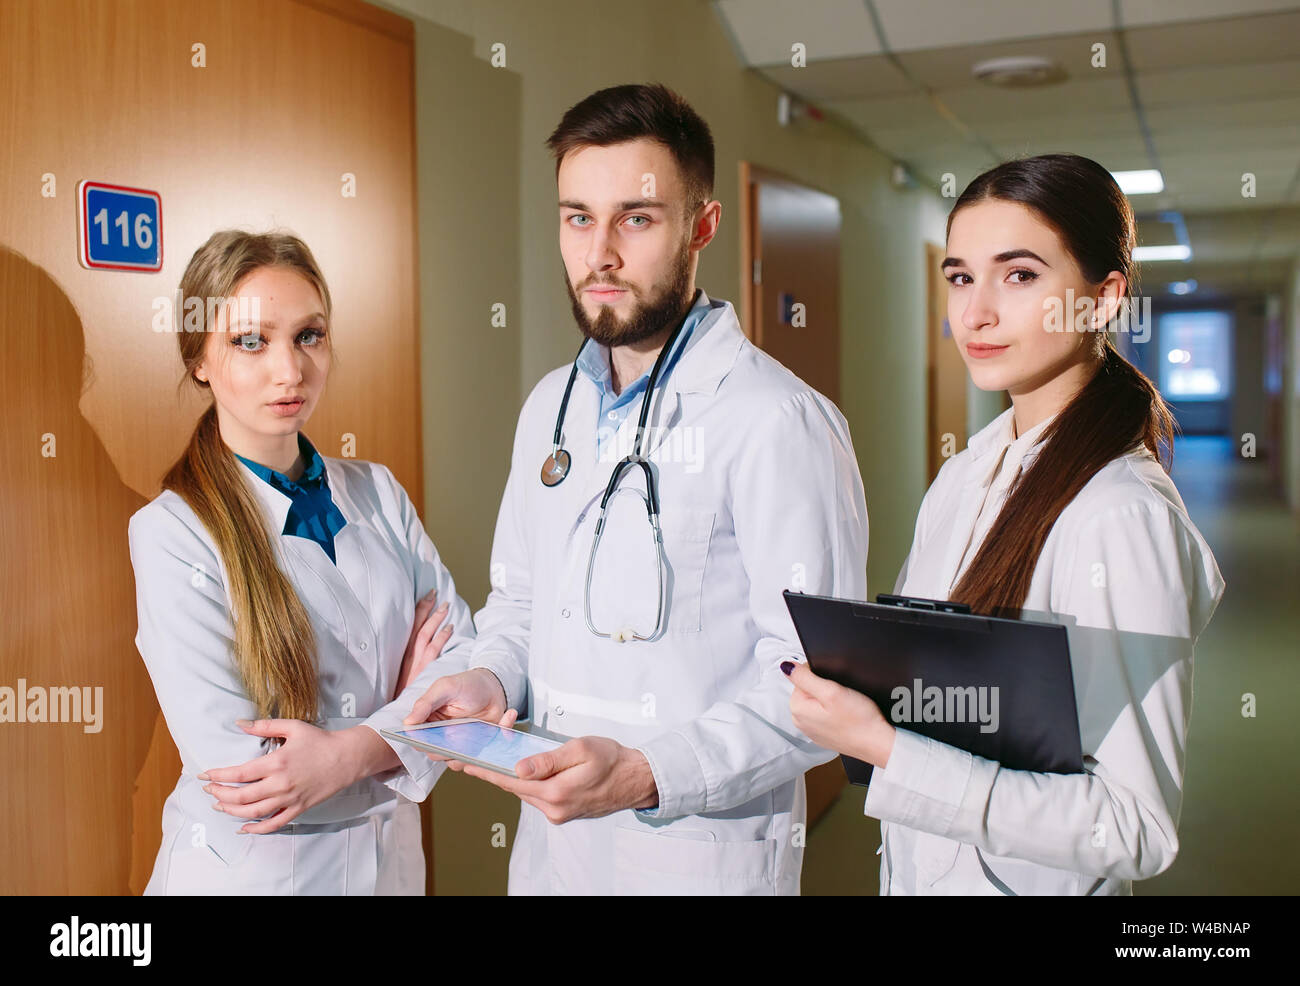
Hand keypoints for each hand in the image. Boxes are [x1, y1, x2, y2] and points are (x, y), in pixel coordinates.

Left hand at [197, 719, 368, 833]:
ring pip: (253, 812)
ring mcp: (289, 799)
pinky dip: (256, 829)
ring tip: (219, 805)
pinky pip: (274, 824)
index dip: (218, 776)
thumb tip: (240, 724)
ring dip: (231, 811)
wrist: (347, 758)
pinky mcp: (298, 808)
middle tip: (209, 790)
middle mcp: (280, 784)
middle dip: (219, 794)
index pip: (239, 774)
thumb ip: (264, 726)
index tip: (205, 774)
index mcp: (276, 762)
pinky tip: (243, 827)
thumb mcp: (293, 727)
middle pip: (241, 797)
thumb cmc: (320, 741)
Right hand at [394, 589, 452, 698]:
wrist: (398, 716)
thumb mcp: (402, 681)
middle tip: (434, 593)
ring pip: (425, 634)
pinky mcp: (424, 671)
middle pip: (417, 627)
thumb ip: (411, 668)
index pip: (410, 629)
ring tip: (444, 606)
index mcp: (403, 658)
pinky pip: (433, 649)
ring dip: (435, 618)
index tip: (424, 598)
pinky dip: (441, 637)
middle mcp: (408, 658)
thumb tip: (417, 656)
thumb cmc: (401, 701)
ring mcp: (416, 663)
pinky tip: (449, 628)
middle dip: (425, 609)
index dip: (417, 612)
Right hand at [402, 668, 509, 762]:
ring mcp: (464, 745)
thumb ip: (426, 704)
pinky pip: (491, 751)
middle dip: (453, 750)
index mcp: (429, 725)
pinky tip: (509, 714)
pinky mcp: (483, 747)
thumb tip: (408, 722)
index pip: (420, 742)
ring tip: (490, 729)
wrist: (493, 685)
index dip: (426, 745)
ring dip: (476, 749)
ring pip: (464, 761)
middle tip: (464, 738)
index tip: (437, 741)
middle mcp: (444, 738)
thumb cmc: (466, 685)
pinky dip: (503, 732)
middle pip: (441, 755)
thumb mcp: (445, 688)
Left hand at [452, 736, 658, 822]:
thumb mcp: (580, 750)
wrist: (635, 779)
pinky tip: (522, 772)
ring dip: (511, 779)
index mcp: (556, 792)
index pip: (511, 782)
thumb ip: (547, 760)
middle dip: (494, 773)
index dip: (487, 771)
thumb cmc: (611, 759)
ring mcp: (559, 813)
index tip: (467, 764)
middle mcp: (554, 808)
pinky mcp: (563, 812)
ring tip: (493, 762)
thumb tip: (518, 768)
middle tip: (471, 760)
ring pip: (525, 793)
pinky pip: (538, 796)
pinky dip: (527, 784)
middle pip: (514, 789)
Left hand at [785, 660, 895, 767]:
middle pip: (808, 689)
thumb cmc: (858, 720)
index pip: (802, 677)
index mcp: (797, 708)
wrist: (876, 743)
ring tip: (845, 707)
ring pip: (817, 701)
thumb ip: (805, 677)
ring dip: (830, 700)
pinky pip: (825, 714)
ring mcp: (811, 730)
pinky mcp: (823, 734)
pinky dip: (834, 712)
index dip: (820, 675)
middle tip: (842, 697)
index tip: (834, 686)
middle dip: (825, 688)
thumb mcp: (831, 691)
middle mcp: (800, 721)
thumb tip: (786, 666)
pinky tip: (846, 716)